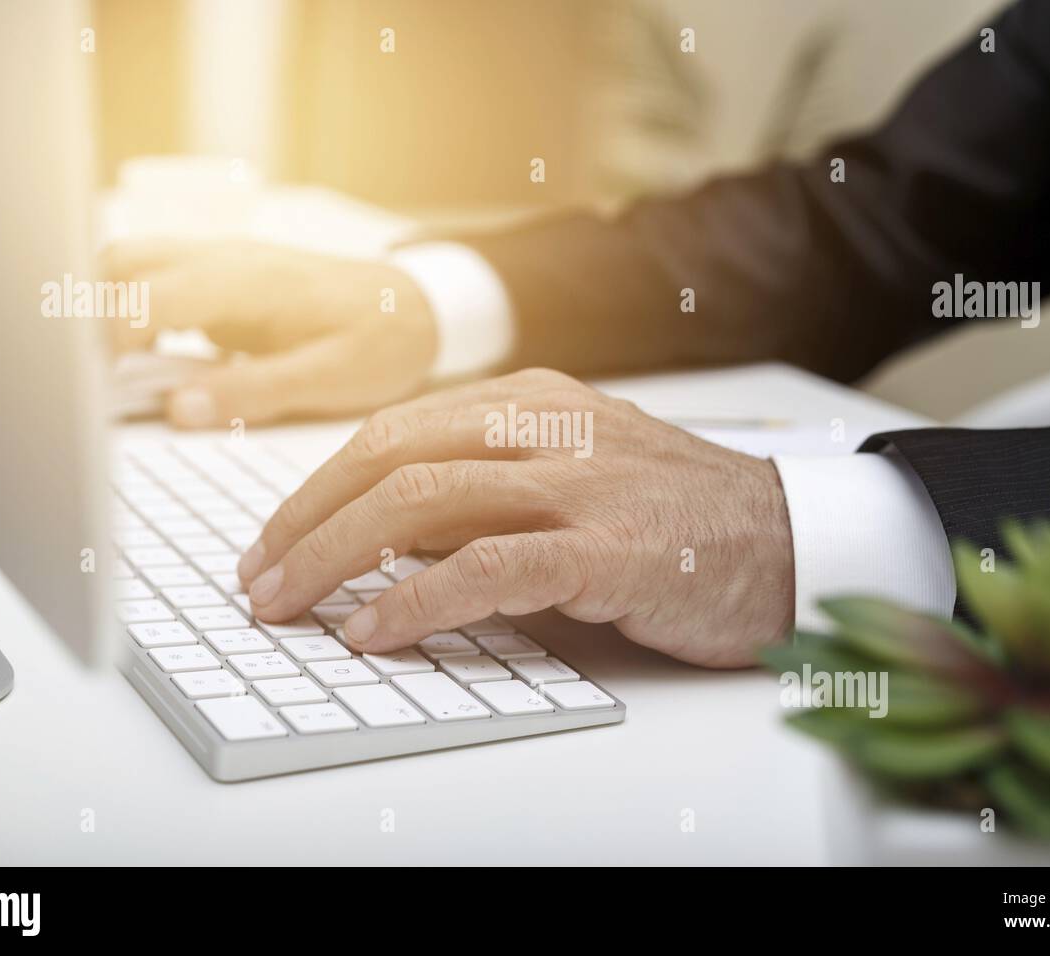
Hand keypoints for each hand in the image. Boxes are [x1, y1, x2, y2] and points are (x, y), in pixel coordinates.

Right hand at [101, 240, 436, 425]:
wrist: (417, 304)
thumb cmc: (380, 339)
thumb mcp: (329, 379)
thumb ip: (254, 391)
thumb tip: (178, 409)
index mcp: (245, 283)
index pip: (146, 294)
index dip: (106, 338)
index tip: (92, 387)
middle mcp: (221, 259)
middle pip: (116, 265)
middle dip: (84, 318)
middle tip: (87, 382)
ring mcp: (217, 260)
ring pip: (127, 264)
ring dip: (102, 310)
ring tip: (109, 374)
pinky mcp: (219, 275)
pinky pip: (152, 277)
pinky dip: (128, 309)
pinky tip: (142, 358)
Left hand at [238, 369, 794, 667]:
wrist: (790, 538)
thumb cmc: (675, 516)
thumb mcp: (572, 477)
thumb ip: (489, 492)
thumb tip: (383, 537)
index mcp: (533, 402)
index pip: (396, 432)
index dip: (319, 487)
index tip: (276, 540)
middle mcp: (549, 426)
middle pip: (392, 458)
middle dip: (306, 522)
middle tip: (259, 581)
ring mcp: (580, 481)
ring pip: (423, 503)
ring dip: (335, 559)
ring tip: (287, 606)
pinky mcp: (608, 548)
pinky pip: (487, 568)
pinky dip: (415, 601)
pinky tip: (372, 631)